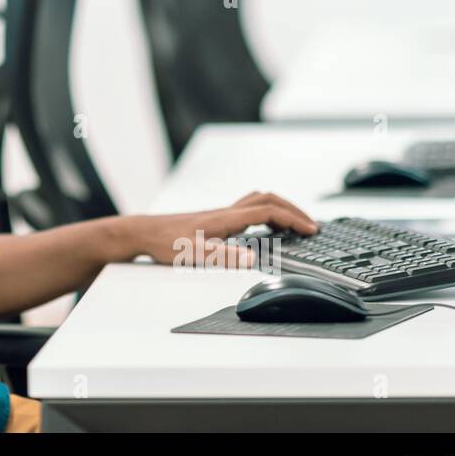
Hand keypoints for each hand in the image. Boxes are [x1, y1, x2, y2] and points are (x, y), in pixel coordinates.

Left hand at [131, 191, 317, 266]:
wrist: (143, 233)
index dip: (293, 218)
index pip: (268, 210)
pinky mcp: (214, 219)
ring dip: (280, 208)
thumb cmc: (165, 243)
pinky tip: (264, 228)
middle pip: (267, 199)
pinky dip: (264, 213)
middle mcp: (225, 212)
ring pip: (257, 201)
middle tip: (310, 224)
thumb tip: (252, 256)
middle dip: (293, 210)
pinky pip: (247, 209)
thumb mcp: (195, 254)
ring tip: (294, 224)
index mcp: (226, 218)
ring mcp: (220, 214)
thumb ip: (224, 256)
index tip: (312, 229)